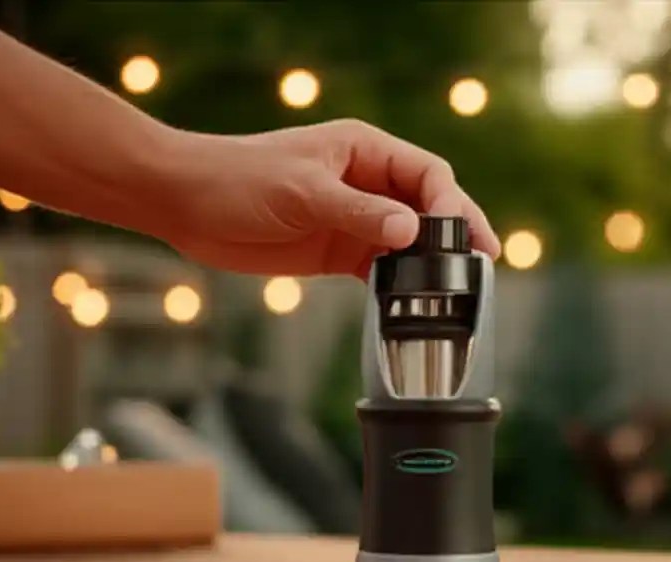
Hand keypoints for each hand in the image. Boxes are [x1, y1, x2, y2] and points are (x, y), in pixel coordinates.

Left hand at [154, 119, 500, 278]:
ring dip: (431, 263)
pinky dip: (398, 285)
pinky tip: (413, 303)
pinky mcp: (336, 250)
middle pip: (427, 206)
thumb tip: (411, 233)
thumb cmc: (238, 178)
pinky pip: (380, 268)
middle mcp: (365, 181)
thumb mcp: (303, 192)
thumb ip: (358, 212)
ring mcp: (352, 218)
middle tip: (484, 262)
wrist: (186, 203)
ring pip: (408, 241)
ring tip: (459, 290)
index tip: (460, 236)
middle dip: (456, 233)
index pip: (426, 173)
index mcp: (364, 150)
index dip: (450, 203)